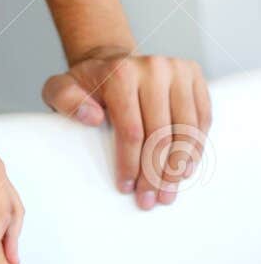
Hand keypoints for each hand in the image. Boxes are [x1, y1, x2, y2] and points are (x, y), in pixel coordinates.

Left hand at [42, 48, 211, 208]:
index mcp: (121, 73)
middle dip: (155, 174)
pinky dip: (196, 148)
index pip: (131, 130)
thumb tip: (92, 117)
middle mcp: (153, 68)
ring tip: (168, 192)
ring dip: (178, 167)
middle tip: (149, 200)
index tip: (126, 187)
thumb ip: (64, 99)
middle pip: (161, 134)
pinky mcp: (194, 76)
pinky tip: (185, 170)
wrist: (115, 63)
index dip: (130, 164)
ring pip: (186, 130)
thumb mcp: (61, 88)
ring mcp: (178, 70)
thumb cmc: (88, 85)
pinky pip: (202, 119)